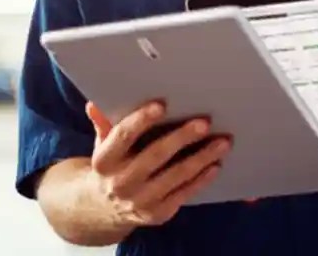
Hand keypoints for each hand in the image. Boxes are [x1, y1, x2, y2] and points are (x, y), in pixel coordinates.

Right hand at [84, 101, 231, 227]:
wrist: (104, 208)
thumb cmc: (112, 165)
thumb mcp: (103, 145)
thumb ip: (104, 124)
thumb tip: (94, 103)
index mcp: (103, 161)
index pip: (122, 137)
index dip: (141, 120)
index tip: (161, 105)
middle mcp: (120, 183)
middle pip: (154, 156)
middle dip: (181, 138)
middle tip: (204, 122)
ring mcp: (139, 201)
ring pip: (175, 176)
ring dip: (201, 157)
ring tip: (222, 142)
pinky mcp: (157, 213)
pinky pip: (184, 193)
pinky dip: (201, 179)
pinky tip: (215, 165)